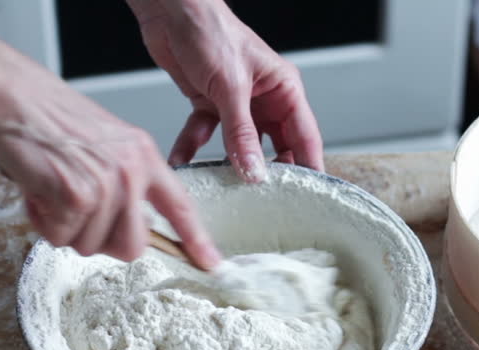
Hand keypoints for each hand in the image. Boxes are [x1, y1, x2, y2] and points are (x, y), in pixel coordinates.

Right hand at [0, 64, 220, 267]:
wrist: (6, 96)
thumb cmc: (44, 116)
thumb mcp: (104, 141)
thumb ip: (122, 180)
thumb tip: (125, 223)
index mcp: (143, 155)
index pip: (180, 205)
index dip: (195, 239)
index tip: (209, 261)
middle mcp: (131, 171)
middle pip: (132, 245)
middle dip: (99, 241)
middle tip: (75, 214)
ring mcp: (106, 185)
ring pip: (91, 245)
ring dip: (64, 228)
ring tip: (50, 191)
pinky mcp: (76, 197)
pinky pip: (61, 238)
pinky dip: (43, 223)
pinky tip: (36, 192)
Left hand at [127, 0, 323, 181]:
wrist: (170, 11)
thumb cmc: (210, 31)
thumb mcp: (230, 88)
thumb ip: (242, 134)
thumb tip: (254, 172)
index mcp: (284, 90)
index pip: (305, 137)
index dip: (308, 168)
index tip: (307, 198)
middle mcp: (264, 99)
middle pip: (274, 147)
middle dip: (267, 172)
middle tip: (264, 201)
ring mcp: (236, 104)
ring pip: (239, 145)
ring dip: (228, 164)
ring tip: (224, 188)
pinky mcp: (209, 105)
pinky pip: (205, 135)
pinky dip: (193, 147)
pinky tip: (183, 161)